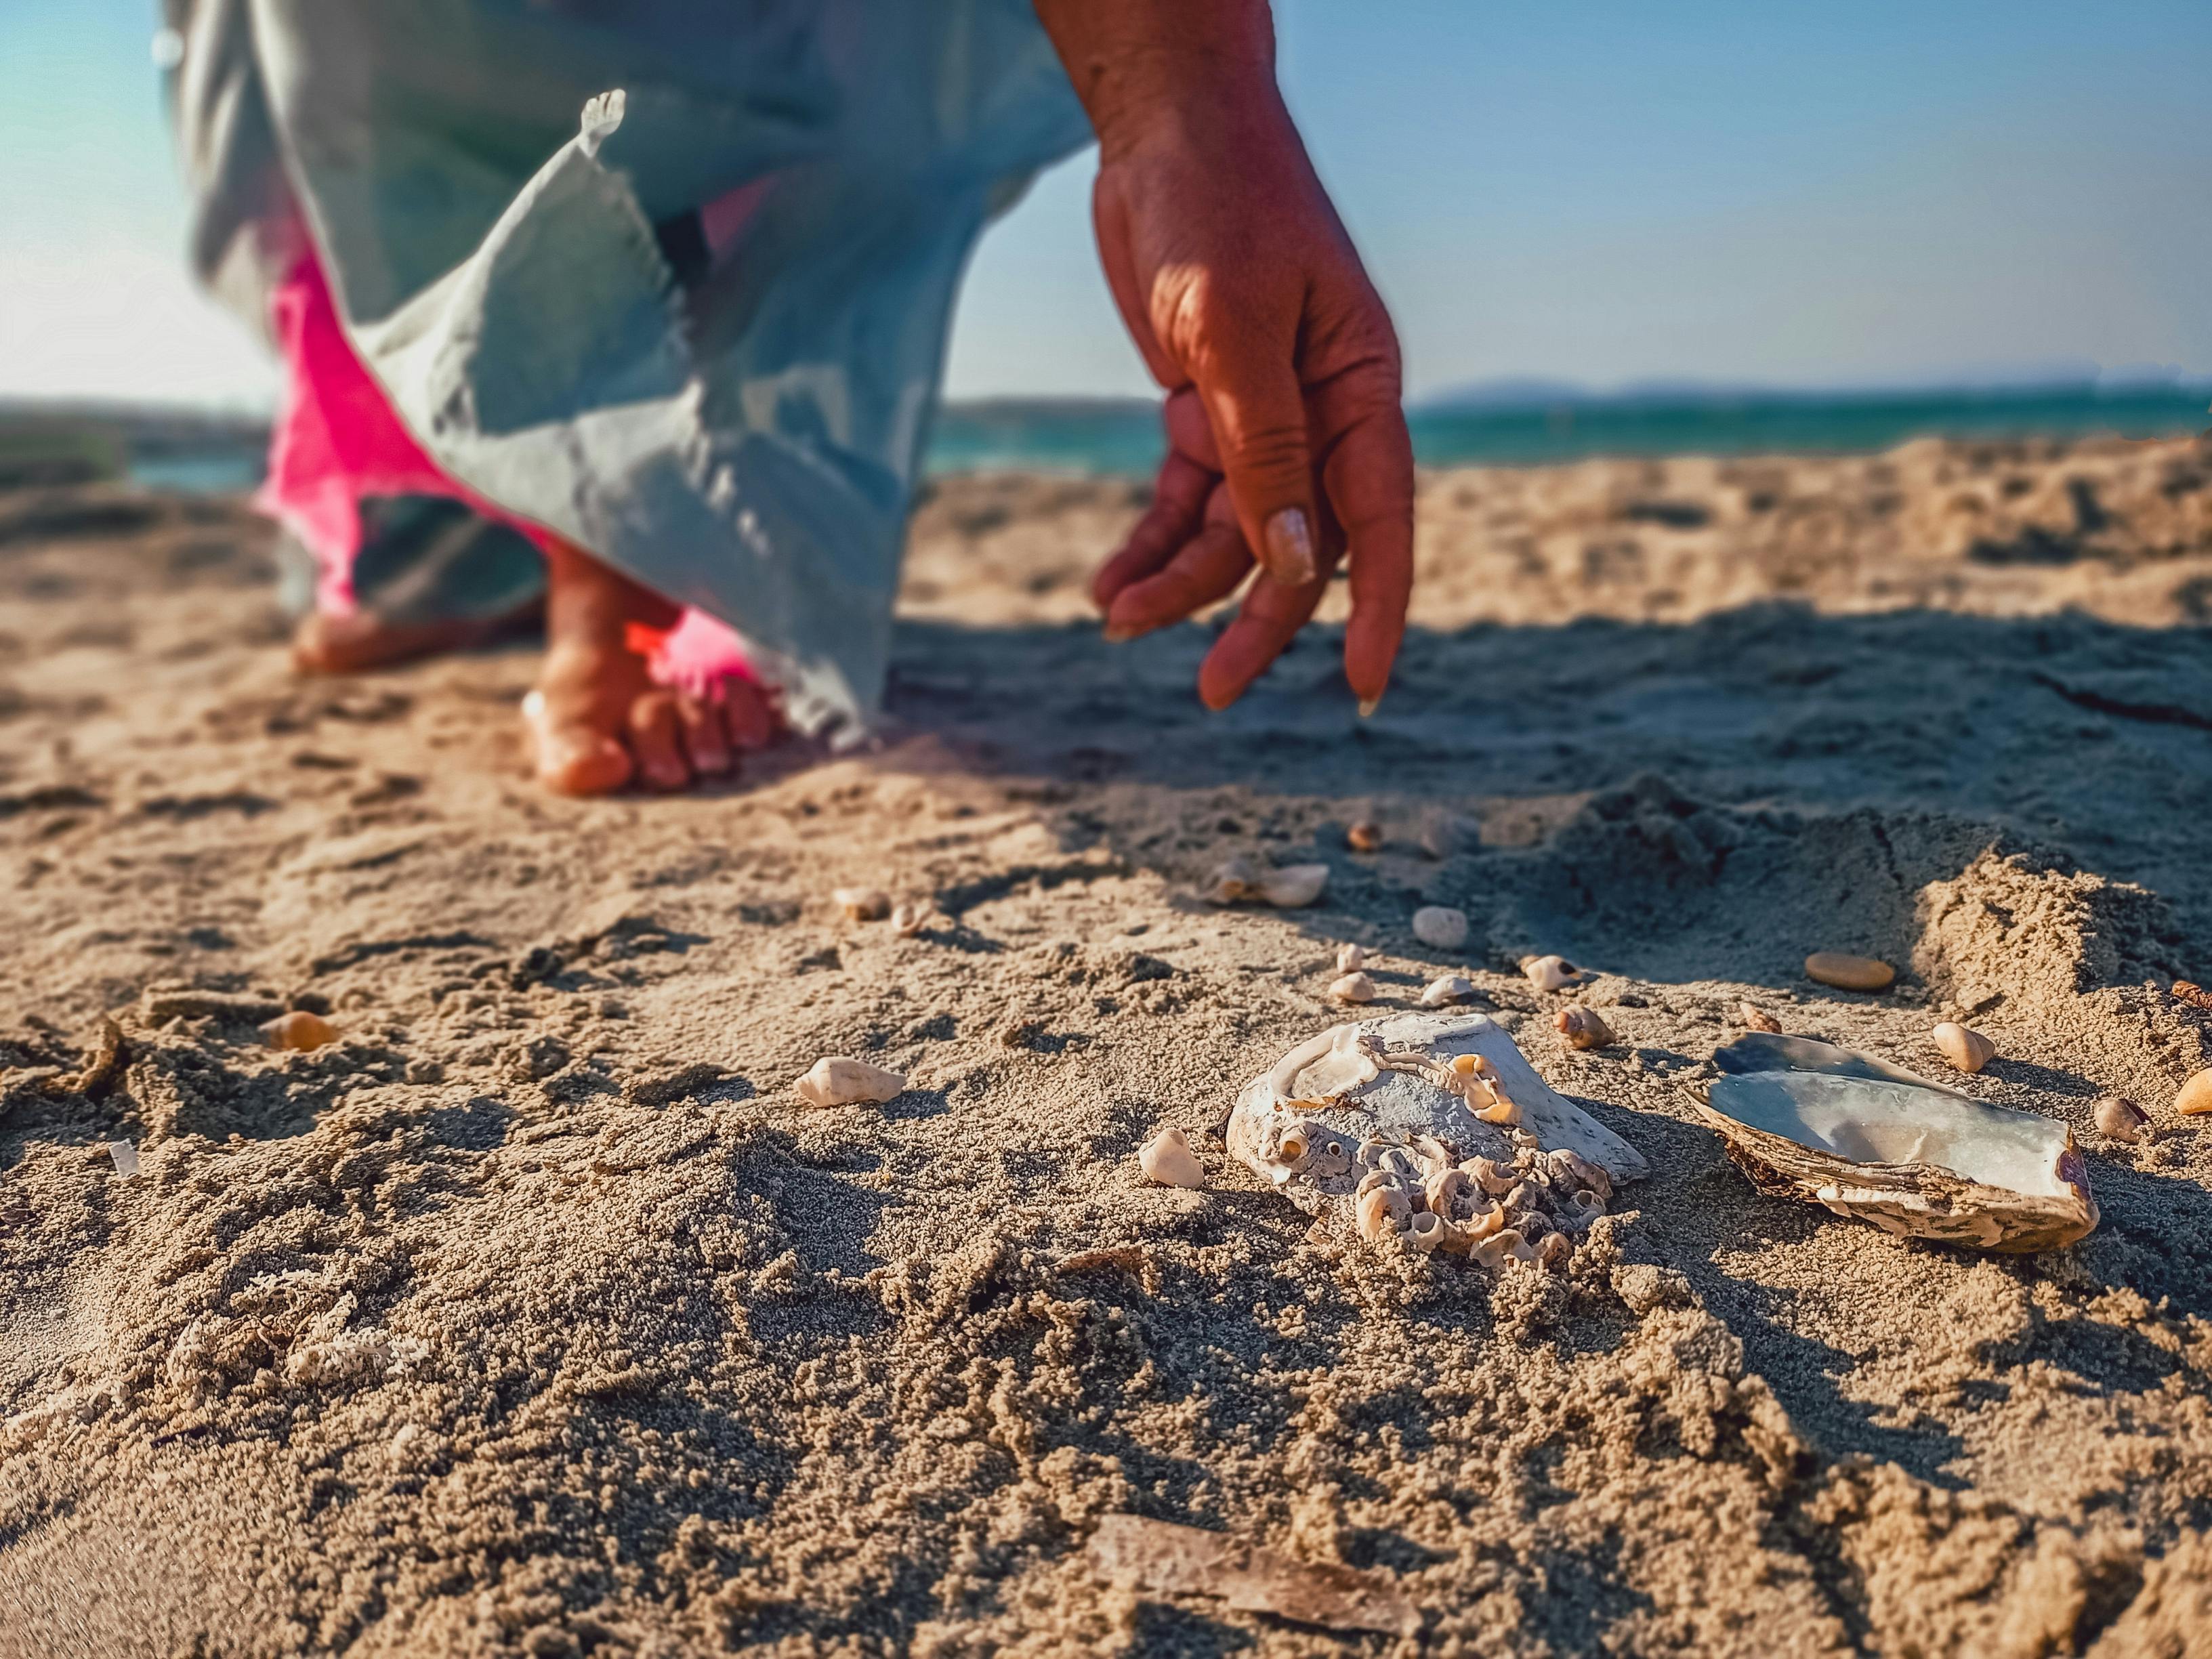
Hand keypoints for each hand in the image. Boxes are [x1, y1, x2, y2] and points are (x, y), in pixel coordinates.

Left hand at [1084, 80, 1412, 711]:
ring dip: (1179, 580)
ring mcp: (1265, 415)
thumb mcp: (1232, 330)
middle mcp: (1324, 412)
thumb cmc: (1214, 206)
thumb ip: (1263, 448)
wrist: (1162, 128)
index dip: (1378, 609)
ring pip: (1234, 531)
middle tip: (1211, 693)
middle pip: (1299, 544)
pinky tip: (1107, 583)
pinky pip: (1186, 499)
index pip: (1382, 520)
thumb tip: (1292, 564)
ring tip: (1114, 616)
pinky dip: (1150, 540)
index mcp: (1362, 388)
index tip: (1365, 690)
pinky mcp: (1206, 410)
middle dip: (1254, 618)